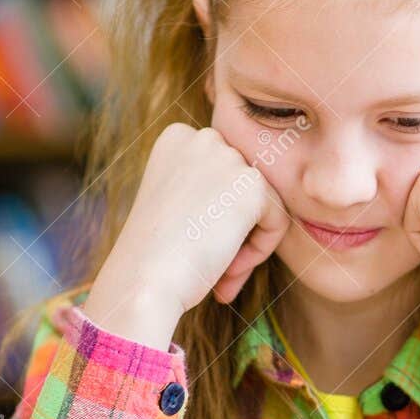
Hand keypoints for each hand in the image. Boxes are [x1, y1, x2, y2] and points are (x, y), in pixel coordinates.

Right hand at [83, 123, 288, 345]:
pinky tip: (229, 270)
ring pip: (263, 204)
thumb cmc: (154, 255)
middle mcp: (202, 138)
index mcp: (177, 138)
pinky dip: (261, 250)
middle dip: (236, 230)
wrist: (142, 280)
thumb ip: (208, 191)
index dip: (216, 216)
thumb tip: (245, 199)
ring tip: (222, 275)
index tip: (197, 245)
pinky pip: (277, 219)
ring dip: (247, 243)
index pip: (223, 174)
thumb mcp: (176, 206)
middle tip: (217, 270)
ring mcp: (227, 157)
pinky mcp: (251, 184)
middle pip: (244, 186)